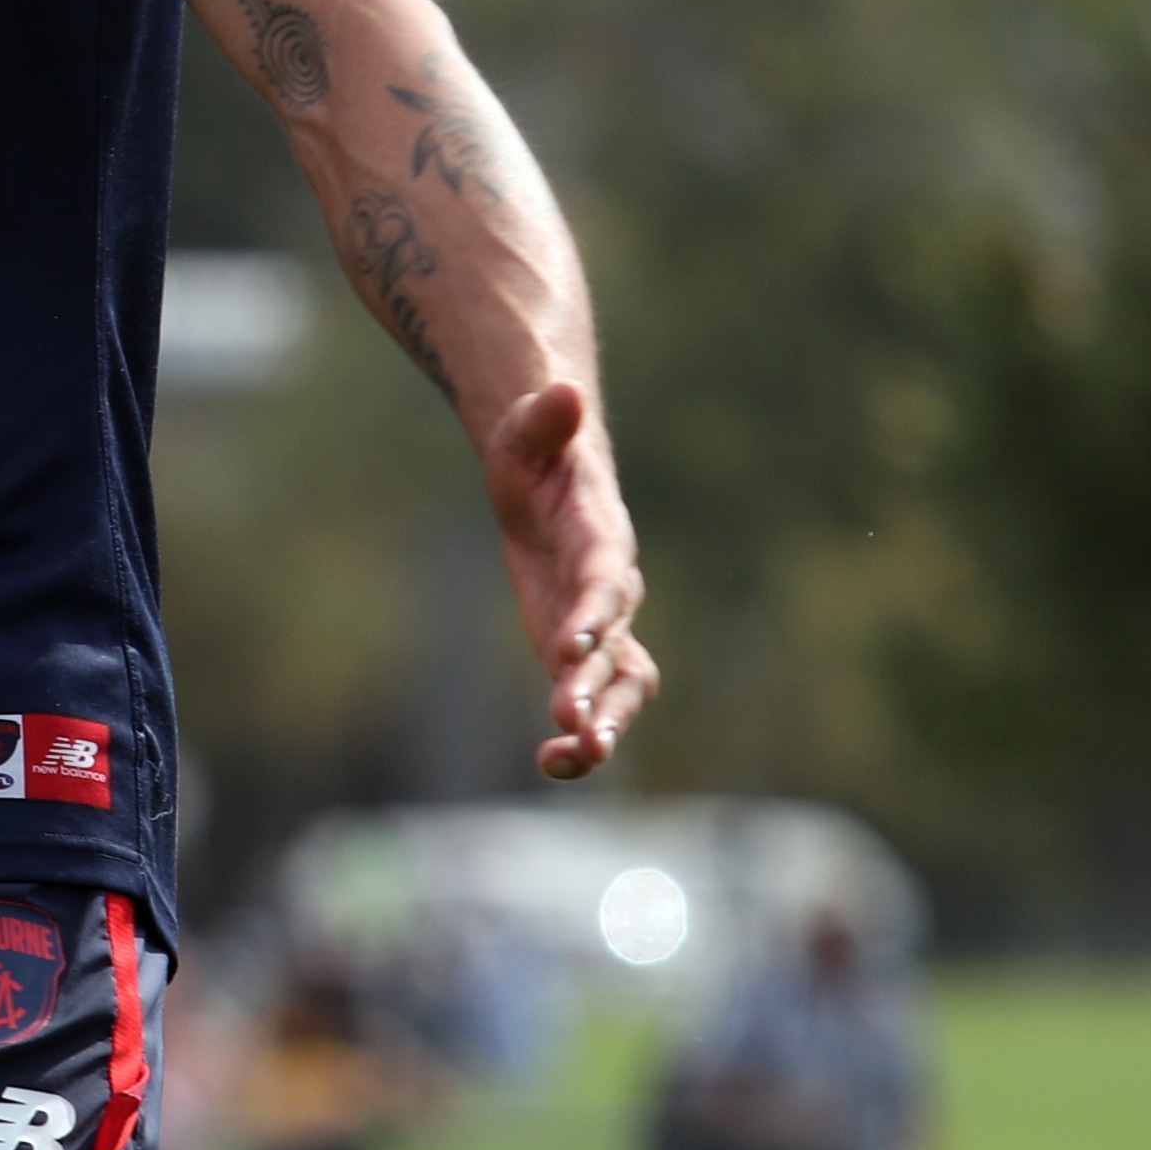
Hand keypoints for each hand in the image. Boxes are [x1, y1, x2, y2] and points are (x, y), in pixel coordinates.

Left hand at [484, 378, 656, 780]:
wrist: (551, 473)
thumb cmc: (537, 452)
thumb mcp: (528, 433)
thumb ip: (543, 419)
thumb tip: (563, 388)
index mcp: (601, 537)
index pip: (603, 577)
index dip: (593, 612)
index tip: (571, 647)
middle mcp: (613, 588)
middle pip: (619, 643)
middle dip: (598, 684)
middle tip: (573, 722)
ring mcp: (602, 624)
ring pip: (622, 684)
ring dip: (603, 724)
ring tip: (568, 759)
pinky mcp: (584, 649)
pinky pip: (597, 696)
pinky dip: (581, 731)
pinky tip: (552, 761)